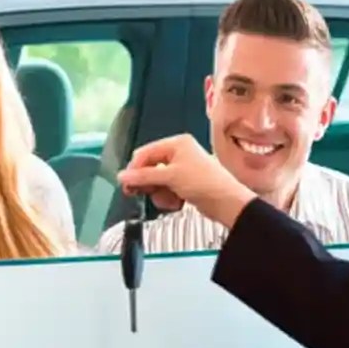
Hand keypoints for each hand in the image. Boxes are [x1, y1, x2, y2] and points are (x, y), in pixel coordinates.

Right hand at [116, 133, 255, 227]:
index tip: (126, 184)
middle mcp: (179, 153)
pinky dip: (168, 198)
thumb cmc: (204, 182)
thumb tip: (122, 176)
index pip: (146, 153)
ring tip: (169, 200)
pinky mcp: (185, 184)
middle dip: (148, 183)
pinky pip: (167, 190)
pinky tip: (177, 203)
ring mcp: (182, 169)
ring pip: (157, 182)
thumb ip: (144, 177)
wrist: (226, 202)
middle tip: (139, 193)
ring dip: (159, 193)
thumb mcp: (170, 177)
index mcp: (176, 144)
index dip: (134, 169)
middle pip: (150, 168)